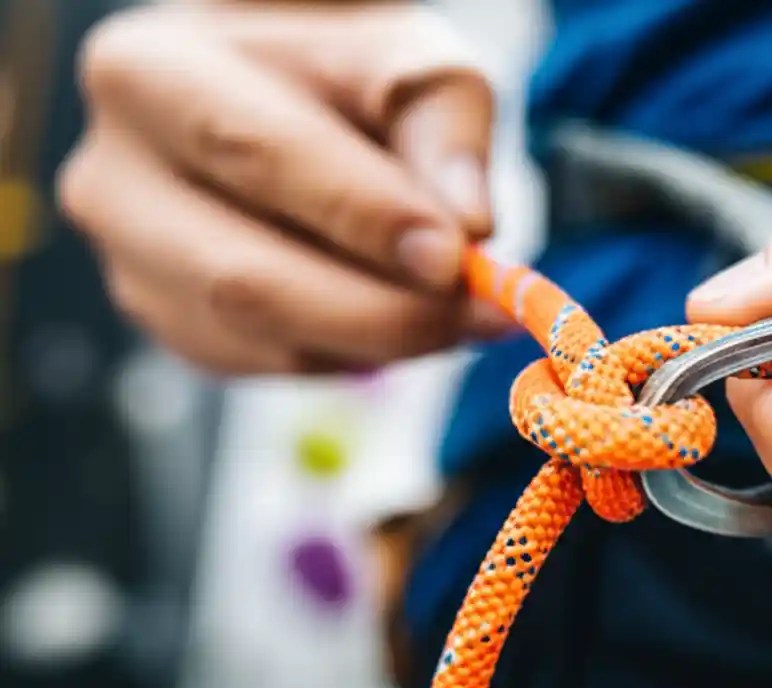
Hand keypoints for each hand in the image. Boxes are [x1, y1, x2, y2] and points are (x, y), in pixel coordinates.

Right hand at [59, 2, 507, 374]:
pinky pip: (266, 365)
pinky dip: (350, 354)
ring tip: (464, 314)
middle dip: (380, 309)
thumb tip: (468, 227)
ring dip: (379, 340)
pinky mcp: (169, 321)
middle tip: (481, 310)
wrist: (281, 97)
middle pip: (244, 276)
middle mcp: (113, 177)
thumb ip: (441, 127)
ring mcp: (130, 263)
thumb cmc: (343, 71)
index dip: (361, 217)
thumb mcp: (405, 59)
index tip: (452, 257)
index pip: (257, 156)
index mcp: (150, 74)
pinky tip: (404, 320)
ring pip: (258, 338)